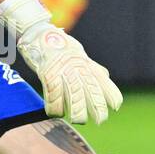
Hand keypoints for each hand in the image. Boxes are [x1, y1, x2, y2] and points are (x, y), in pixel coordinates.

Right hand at [0, 0, 121, 124]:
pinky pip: (52, 93)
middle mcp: (77, 67)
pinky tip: (56, 114)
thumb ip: (92, 67)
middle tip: (101, 121)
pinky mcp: (47, 72)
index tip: (116, 107)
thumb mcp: (80, 54)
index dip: (111, 94)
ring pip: (73, 93)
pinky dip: (54, 106)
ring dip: (77, 110)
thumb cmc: (59, 45)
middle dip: (97, 106)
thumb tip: (105, 76)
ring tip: (79, 121)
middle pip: (90, 89)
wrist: (38, 32)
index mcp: (85, 64)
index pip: (102, 81)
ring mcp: (62, 70)